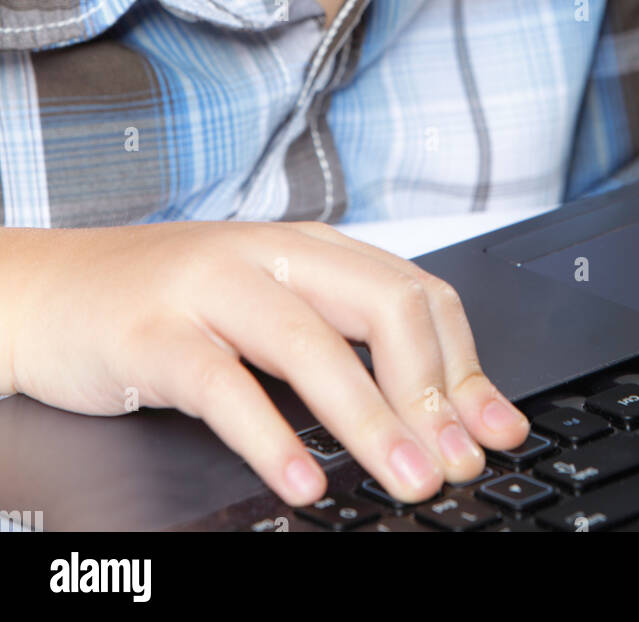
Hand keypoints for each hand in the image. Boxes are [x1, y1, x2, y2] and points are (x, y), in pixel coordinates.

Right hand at [4, 220, 528, 505]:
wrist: (51, 288)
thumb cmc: (168, 304)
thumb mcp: (268, 308)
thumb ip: (343, 348)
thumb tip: (435, 420)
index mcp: (311, 248)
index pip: (418, 292)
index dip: (467, 365)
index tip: (496, 430)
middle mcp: (271, 255)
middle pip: (382, 306)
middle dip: (434, 393)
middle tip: (458, 463)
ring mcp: (211, 287)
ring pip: (311, 346)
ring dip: (372, 421)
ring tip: (411, 479)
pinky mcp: (155, 331)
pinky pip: (225, 385)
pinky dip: (272, 438)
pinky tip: (304, 481)